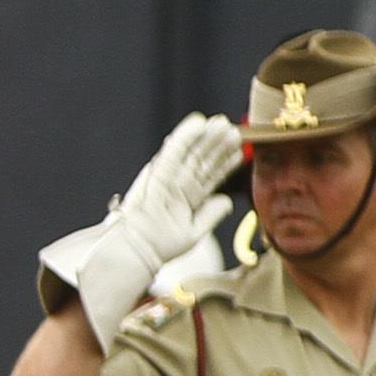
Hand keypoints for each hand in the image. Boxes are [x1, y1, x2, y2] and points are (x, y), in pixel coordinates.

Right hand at [43, 109, 244, 340]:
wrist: (135, 252)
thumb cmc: (160, 245)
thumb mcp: (195, 232)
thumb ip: (210, 214)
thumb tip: (226, 199)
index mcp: (186, 196)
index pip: (209, 175)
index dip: (224, 162)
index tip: (240, 149)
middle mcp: (177, 183)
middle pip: (202, 160)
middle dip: (217, 144)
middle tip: (233, 127)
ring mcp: (167, 177)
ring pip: (192, 153)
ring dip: (208, 138)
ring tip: (225, 125)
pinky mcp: (157, 174)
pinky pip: (172, 152)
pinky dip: (184, 136)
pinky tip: (198, 123)